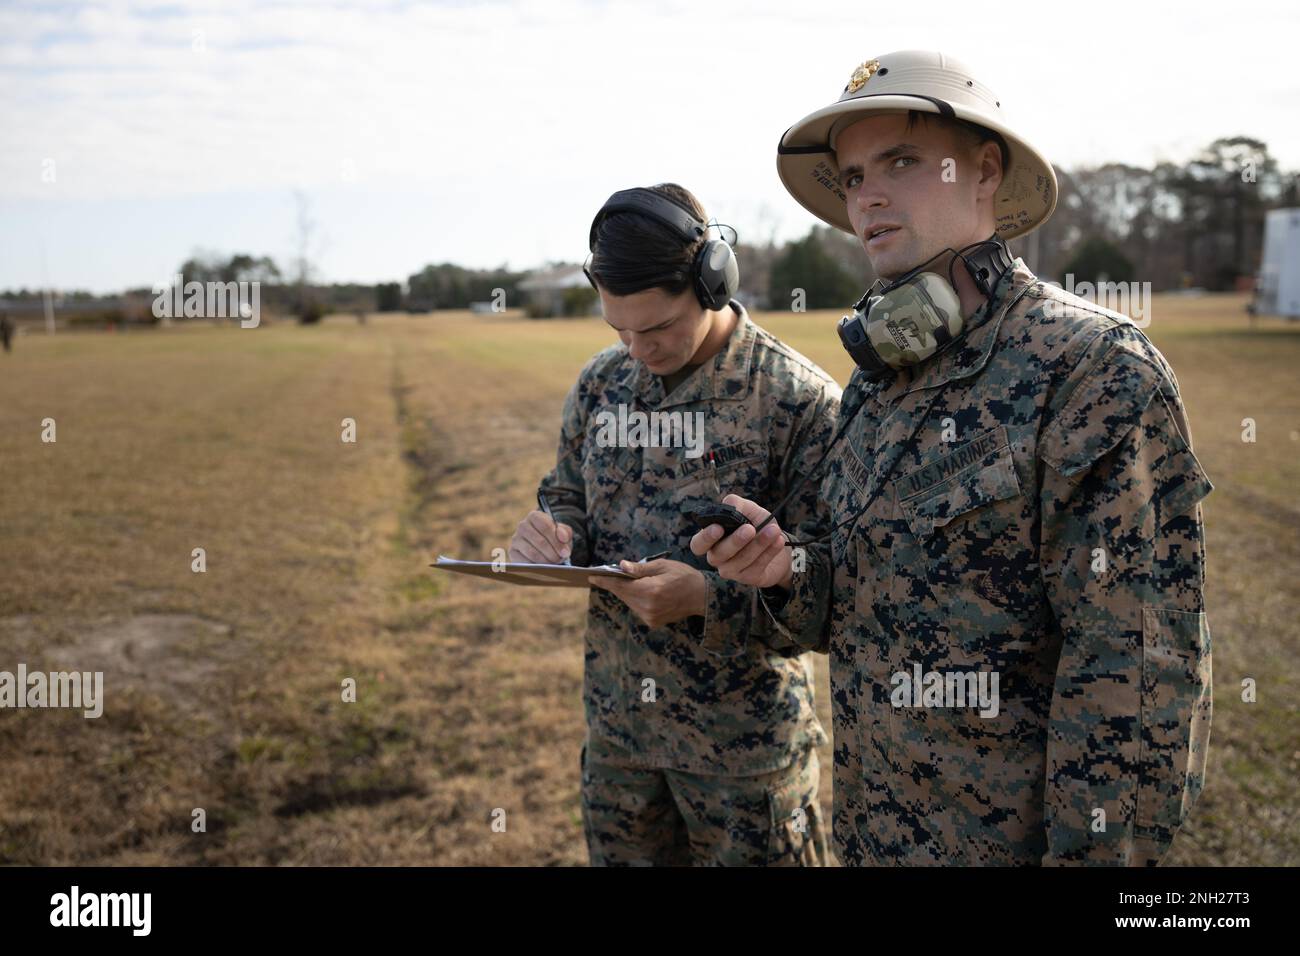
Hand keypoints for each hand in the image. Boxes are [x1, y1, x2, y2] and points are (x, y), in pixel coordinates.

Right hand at [509, 509, 572, 563]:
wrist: (543, 545)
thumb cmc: (554, 537)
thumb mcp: (563, 533)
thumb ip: (565, 533)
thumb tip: (563, 538)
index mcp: (535, 516)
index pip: (545, 527)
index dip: (557, 541)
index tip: (565, 552)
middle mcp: (523, 525)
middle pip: (540, 541)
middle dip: (553, 553)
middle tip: (560, 560)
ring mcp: (516, 539)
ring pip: (532, 553)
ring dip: (546, 561)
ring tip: (554, 564)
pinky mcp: (512, 552)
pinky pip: (525, 562)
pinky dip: (536, 567)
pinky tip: (543, 567)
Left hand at [588, 559, 705, 628]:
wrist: (701, 596)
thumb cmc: (684, 576)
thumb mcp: (663, 565)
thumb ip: (641, 568)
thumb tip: (621, 566)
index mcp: (650, 590)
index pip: (620, 586)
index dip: (605, 581)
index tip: (592, 576)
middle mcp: (647, 607)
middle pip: (623, 595)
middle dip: (615, 585)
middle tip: (606, 575)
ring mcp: (650, 617)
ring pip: (629, 602)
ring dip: (626, 592)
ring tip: (627, 581)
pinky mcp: (652, 622)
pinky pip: (637, 608)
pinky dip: (635, 599)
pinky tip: (641, 591)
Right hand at [689, 494, 791, 589]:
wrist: (778, 541)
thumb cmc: (757, 524)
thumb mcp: (748, 509)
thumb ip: (735, 504)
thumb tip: (729, 506)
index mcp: (711, 540)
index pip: (698, 544)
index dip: (705, 538)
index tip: (718, 527)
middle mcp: (717, 557)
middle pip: (718, 554)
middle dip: (735, 541)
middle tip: (750, 529)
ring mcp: (732, 570)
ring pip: (741, 560)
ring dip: (759, 544)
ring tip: (774, 530)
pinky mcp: (749, 578)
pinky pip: (757, 566)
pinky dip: (769, 552)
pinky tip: (778, 541)